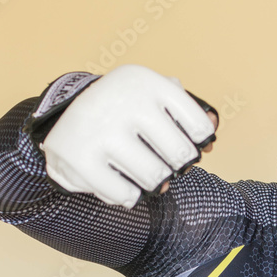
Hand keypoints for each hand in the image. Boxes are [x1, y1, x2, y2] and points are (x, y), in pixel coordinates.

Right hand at [40, 64, 217, 208]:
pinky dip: (129, 195)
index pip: (198, 124)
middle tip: (165, 164)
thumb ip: (185, 110)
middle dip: (176, 166)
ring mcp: (99, 129)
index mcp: (145, 81)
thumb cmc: (122, 115)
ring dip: (153, 183)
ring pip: (154, 177)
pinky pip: (125, 195)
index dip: (200, 143)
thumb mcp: (150, 99)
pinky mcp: (79, 158)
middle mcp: (123, 100)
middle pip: (179, 155)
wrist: (63, 123)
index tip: (191, 145)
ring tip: (142, 172)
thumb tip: (213, 130)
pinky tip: (123, 183)